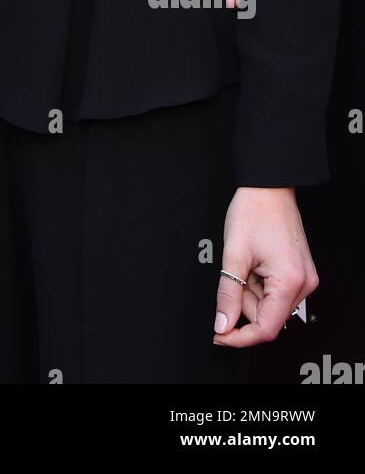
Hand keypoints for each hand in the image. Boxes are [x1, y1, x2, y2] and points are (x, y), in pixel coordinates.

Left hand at [212, 186, 317, 346]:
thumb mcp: (233, 254)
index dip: (240, 336)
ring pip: (269, 304)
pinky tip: (255, 262)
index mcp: (290, 282)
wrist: (268, 187)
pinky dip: (258, 283)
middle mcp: (303, 284)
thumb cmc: (254, 211)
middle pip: (266, 316)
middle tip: (235, 272)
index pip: (266, 328)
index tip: (220, 335)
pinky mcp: (299, 273)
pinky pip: (275, 292)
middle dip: (243, 301)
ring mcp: (303, 279)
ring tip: (246, 261)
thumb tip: (223, 323)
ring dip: (250, 290)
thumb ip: (228, 293)